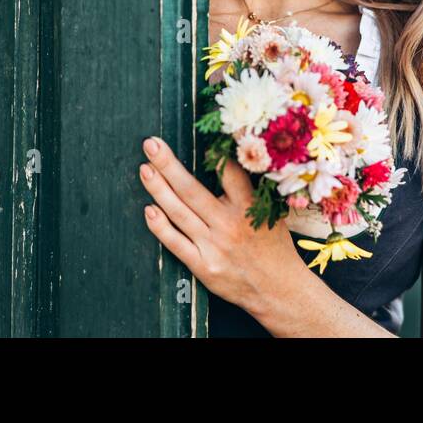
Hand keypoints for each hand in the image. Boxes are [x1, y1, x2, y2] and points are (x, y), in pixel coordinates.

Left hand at [138, 135, 304, 314]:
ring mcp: (213, 246)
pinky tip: (149, 209)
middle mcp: (229, 224)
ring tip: (144, 168)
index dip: (214, 152)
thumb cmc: (274, 247)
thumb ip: (248, 191)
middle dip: (168, 164)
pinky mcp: (203, 266)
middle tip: (151, 144)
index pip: (229, 172)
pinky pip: (176, 243)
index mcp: (249, 208)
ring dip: (158, 189)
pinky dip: (160, 226)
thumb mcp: (271, 212)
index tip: (200, 132)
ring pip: (179, 213)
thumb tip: (229, 159)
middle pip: (191, 190)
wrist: (278, 290)